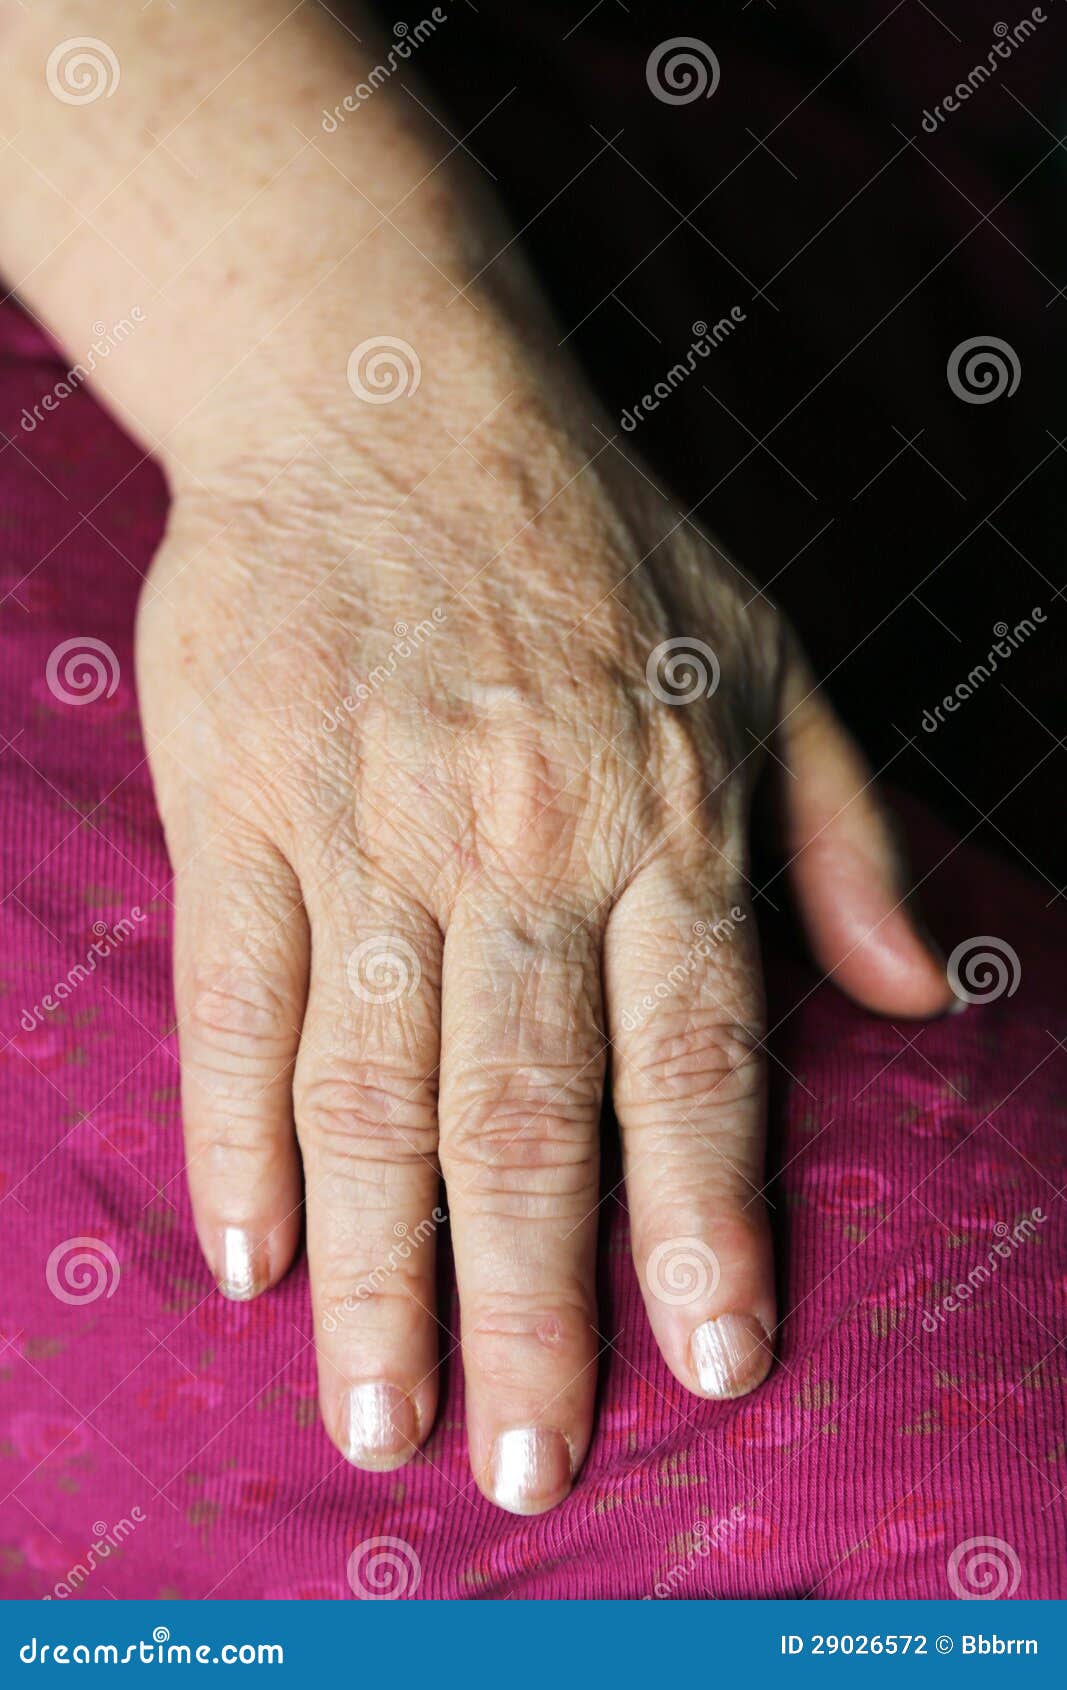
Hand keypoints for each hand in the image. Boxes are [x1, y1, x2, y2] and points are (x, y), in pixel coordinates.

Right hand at [135, 344, 950, 1512]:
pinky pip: (238, 1003)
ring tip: (383, 1413)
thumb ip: (841, 832)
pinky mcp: (237, 805)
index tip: (713, 1365)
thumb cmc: (587, 534)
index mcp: (660, 814)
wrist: (378, 401)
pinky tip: (253, 1257)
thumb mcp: (764, 649)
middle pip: (526, 1119)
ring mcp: (363, 827)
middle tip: (521, 1464)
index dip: (707, 1231)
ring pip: (372, 1093)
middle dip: (531, 1310)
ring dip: (381, 1272)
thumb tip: (926, 999)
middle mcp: (516, 842)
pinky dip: (237, 1142)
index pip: (696, 1067)